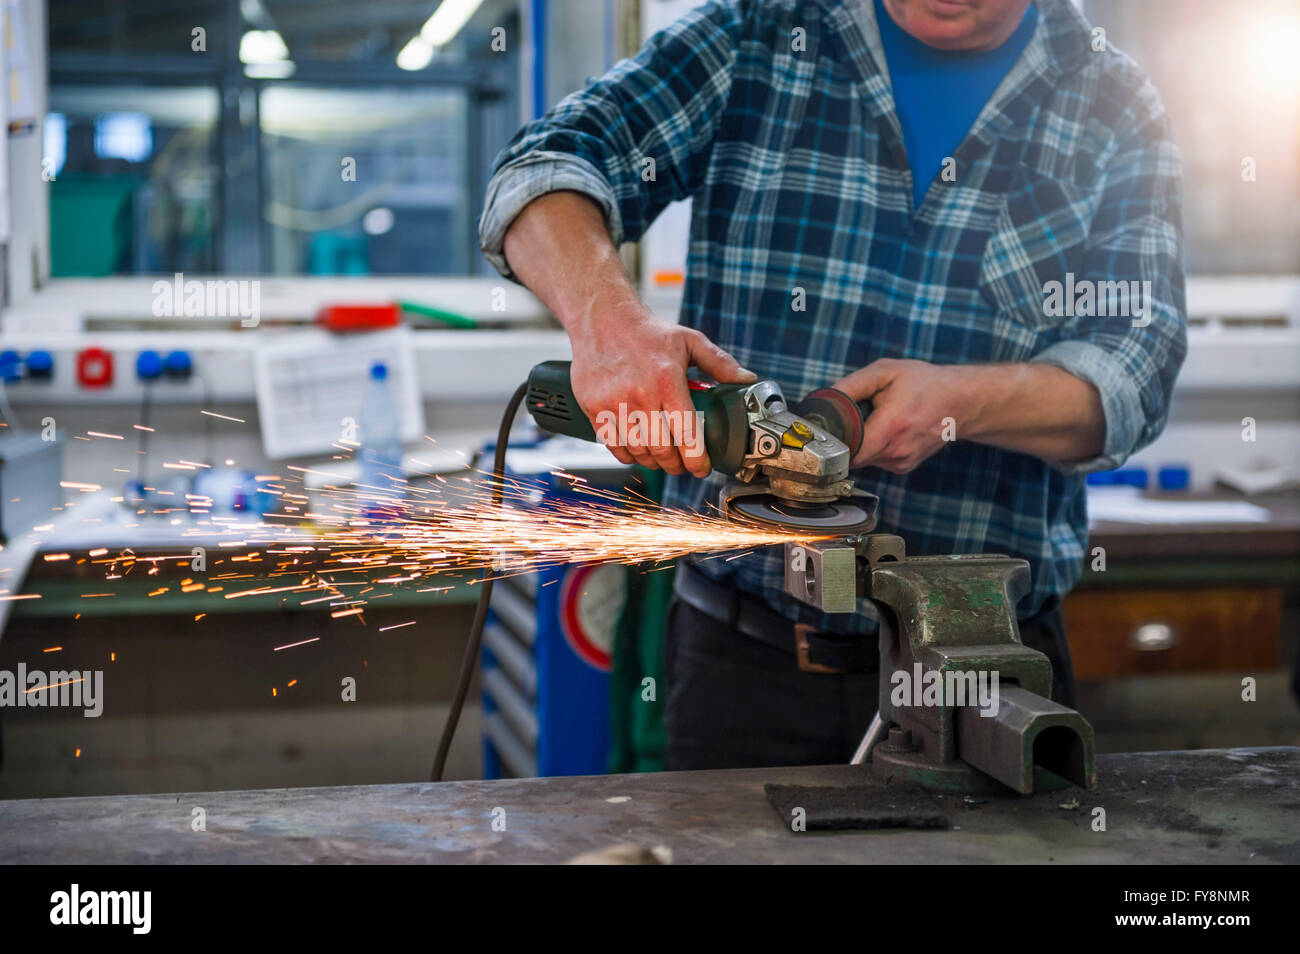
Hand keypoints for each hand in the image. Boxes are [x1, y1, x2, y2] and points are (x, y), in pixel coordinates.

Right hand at [570, 303, 754, 476]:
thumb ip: (720, 363)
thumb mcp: (689, 340)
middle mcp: (640, 395)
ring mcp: (614, 403)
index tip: (702, 468)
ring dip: (653, 462)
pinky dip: (628, 455)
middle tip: (683, 465)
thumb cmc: (647, 332)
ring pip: (637, 451)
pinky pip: (613, 445)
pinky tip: (638, 451)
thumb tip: (747, 379)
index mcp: (667, 380)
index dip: (696, 459)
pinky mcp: (594, 408)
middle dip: (676, 465)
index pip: (686, 433)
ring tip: (662, 459)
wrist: (602, 319)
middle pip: (661, 449)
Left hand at [832, 359, 970, 472]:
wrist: (962, 402)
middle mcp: (896, 452)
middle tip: (855, 417)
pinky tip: (888, 428)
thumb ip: (851, 385)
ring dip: (862, 441)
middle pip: (852, 456)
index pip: (846, 451)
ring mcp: (901, 463)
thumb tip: (824, 400)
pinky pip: (877, 459)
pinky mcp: (904, 467)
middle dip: (847, 437)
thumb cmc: (926, 383)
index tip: (830, 427)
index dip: (833, 441)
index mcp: (890, 428)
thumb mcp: (885, 372)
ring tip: (878, 419)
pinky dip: (875, 446)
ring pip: (864, 458)